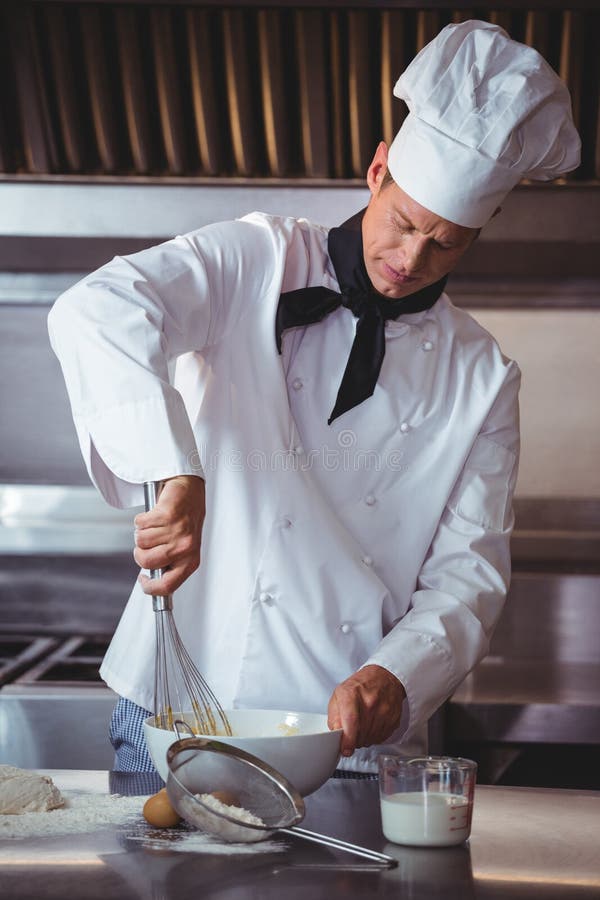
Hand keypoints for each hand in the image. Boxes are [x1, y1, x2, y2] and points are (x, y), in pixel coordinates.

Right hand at [133, 475, 204, 595]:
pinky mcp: (167, 514)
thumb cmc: (186, 521)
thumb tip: (152, 582)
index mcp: (191, 561)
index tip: (144, 581)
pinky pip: (140, 524)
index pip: (168, 586)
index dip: (150, 587)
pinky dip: (141, 519)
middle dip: (140, 553)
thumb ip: (170, 565)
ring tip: (154, 526)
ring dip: (142, 533)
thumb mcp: (184, 549)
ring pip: (140, 541)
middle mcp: (185, 547)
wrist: (190, 492)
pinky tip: (154, 515)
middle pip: (146, 562)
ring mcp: (177, 531)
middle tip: (147, 543)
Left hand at [327, 665, 405, 757]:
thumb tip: (335, 734)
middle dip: (353, 740)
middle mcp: (370, 702)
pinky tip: (372, 725)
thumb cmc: (360, 686)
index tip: (345, 749)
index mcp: (352, 694)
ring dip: (364, 739)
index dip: (348, 740)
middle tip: (351, 733)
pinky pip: (381, 737)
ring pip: (371, 738)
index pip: (351, 721)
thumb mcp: (339, 694)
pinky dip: (374, 736)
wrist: (384, 677)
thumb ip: (334, 716)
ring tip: (362, 726)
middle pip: (360, 734)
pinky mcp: (393, 718)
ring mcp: (384, 710)